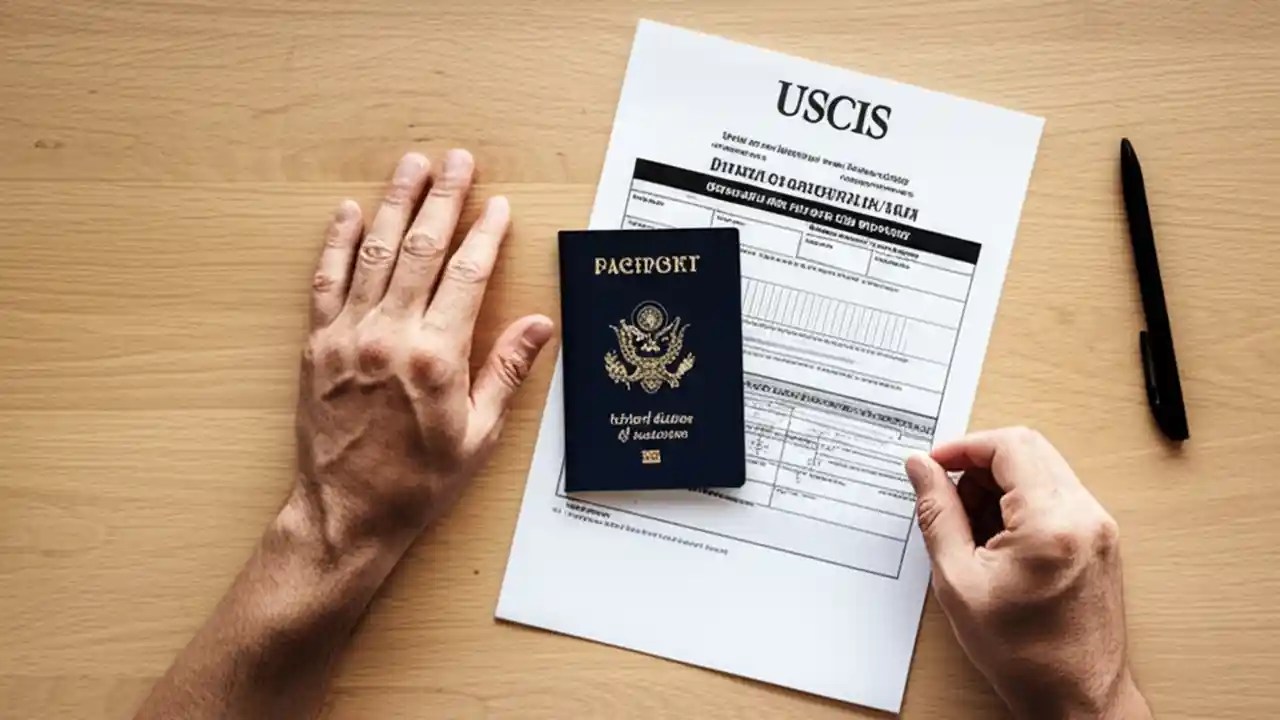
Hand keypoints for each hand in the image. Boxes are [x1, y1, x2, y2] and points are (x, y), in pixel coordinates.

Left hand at [296, 149, 553, 553]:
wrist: (347, 513)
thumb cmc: (418, 482)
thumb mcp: (479, 434)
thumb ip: (506, 371)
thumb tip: (539, 325)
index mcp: (437, 358)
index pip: (466, 276)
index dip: (485, 234)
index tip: (497, 205)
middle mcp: (390, 337)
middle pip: (421, 249)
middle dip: (443, 199)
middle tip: (457, 161)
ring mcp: (349, 336)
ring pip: (375, 253)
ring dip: (394, 204)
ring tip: (411, 166)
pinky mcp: (318, 345)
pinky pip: (326, 281)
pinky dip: (338, 243)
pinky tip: (348, 212)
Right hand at [906, 428, 1151, 719]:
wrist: (1076, 696)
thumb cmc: (1024, 654)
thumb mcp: (959, 580)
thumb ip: (937, 514)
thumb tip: (922, 468)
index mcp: (1053, 522)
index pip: (1009, 445)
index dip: (963, 447)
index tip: (934, 465)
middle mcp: (1085, 515)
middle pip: (1027, 450)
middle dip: (978, 465)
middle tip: (948, 499)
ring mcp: (1099, 526)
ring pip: (1041, 470)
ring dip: (999, 484)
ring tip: (972, 530)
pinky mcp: (1099, 538)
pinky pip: (1055, 494)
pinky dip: (1020, 503)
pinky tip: (996, 540)